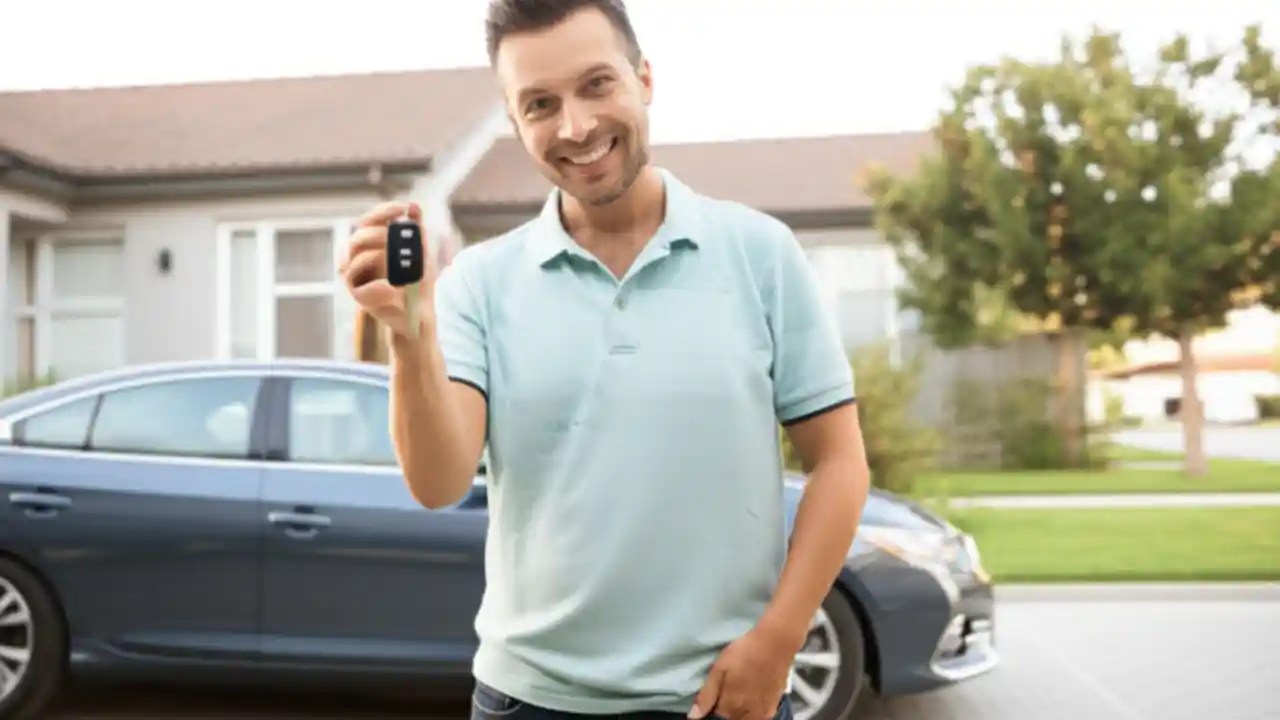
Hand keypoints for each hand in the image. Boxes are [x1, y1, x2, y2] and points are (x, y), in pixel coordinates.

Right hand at [339, 201, 437, 339]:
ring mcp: (357, 277)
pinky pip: (362, 289)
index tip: (403, 209)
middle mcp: (359, 257)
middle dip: (379, 235)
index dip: (383, 212)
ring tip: (395, 262)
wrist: (419, 311)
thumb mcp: (421, 253)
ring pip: (357, 260)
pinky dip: (378, 287)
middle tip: (395, 238)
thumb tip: (414, 206)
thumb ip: (416, 230)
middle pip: (358, 238)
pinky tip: (392, 287)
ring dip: (379, 258)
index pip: (369, 220)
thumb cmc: (416, 279)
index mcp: (371, 243)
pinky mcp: (360, 297)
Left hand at [689, 624, 799, 719]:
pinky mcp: (773, 706)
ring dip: (739, 712)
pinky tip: (753, 700)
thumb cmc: (744, 653)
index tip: (717, 693)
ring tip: (740, 694)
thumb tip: (694, 716)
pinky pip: (760, 718)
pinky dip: (754, 713)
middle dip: (727, 709)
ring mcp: (762, 712)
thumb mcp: (719, 669)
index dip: (714, 704)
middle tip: (729, 689)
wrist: (775, 644)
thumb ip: (707, 695)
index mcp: (730, 706)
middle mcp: (747, 714)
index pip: (717, 716)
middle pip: (731, 719)